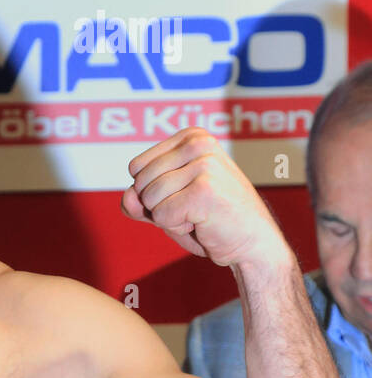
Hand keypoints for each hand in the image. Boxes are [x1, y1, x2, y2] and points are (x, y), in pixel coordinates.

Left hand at [121, 128, 288, 267]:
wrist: (251, 241)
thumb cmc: (208, 221)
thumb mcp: (167, 206)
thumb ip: (140, 201)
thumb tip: (126, 197)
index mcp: (191, 137)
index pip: (137, 167)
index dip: (152, 192)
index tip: (184, 195)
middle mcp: (198, 143)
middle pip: (140, 184)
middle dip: (159, 206)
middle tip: (193, 209)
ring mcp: (203, 164)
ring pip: (149, 200)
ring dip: (169, 218)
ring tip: (199, 215)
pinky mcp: (204, 189)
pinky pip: (161, 216)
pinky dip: (177, 228)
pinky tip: (203, 223)